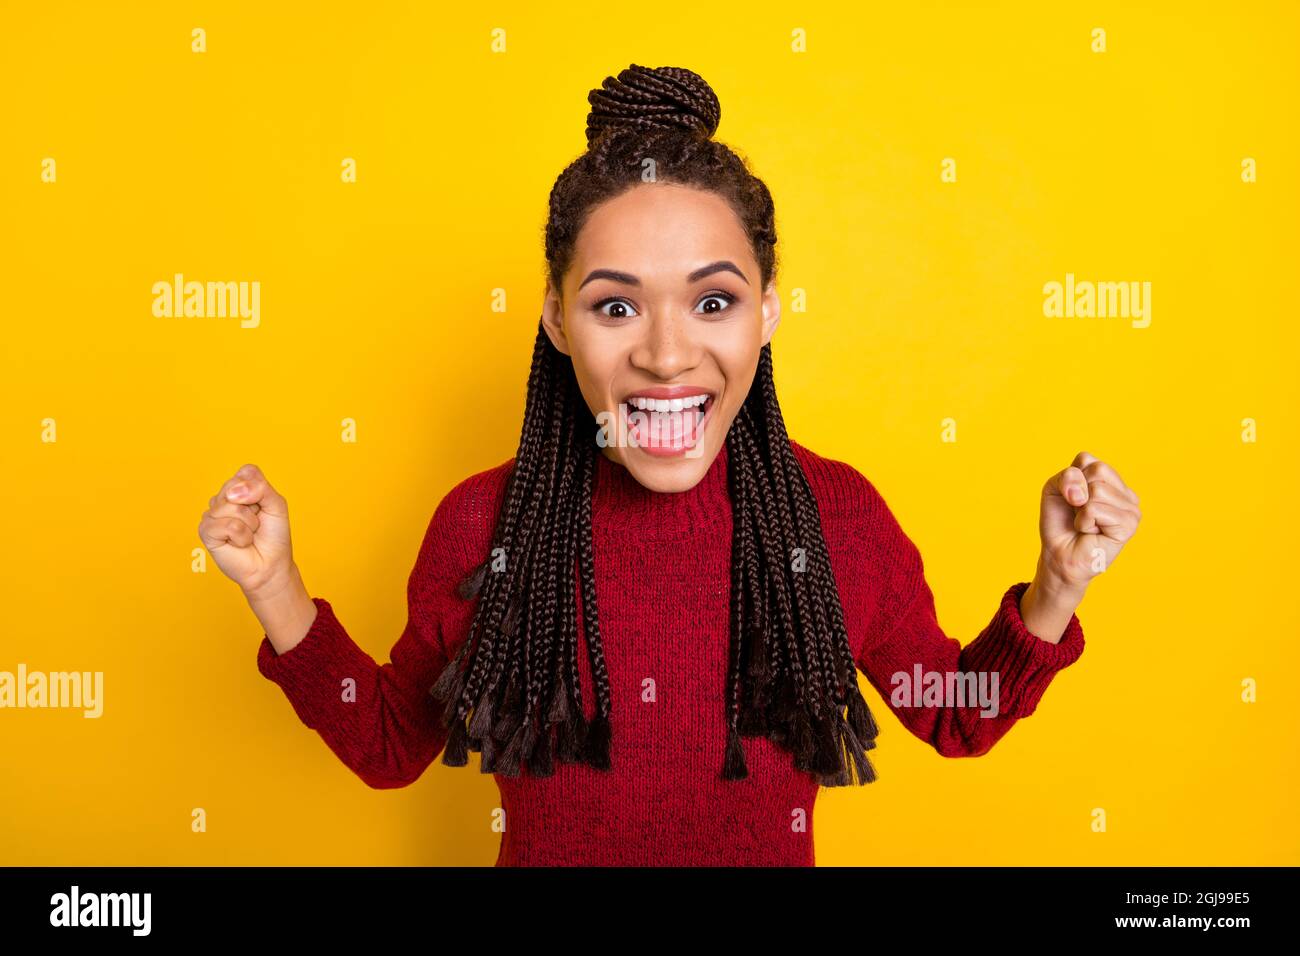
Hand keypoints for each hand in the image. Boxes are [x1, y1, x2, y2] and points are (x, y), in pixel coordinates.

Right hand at [197, 464, 296, 599]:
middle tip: (256, 522)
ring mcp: (212, 514)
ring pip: (232, 506)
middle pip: (236, 487)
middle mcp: (223, 498)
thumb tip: (233, 494)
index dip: (260, 490)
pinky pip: (227, 525)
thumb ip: (260, 488)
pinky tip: (239, 543)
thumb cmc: (273, 535)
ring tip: (248, 534)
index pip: (246, 472)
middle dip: (254, 507)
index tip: (263, 506)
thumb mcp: (276, 504)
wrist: (270, 564)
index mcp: (239, 488)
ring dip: (249, 524)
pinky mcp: (206, 531)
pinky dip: (241, 536)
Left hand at [1038, 451, 1141, 595]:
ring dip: (1080, 511)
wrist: (1059, 553)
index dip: (1069, 479)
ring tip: (1086, 524)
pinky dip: (1084, 522)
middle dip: (1076, 493)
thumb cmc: (1059, 522)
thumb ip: (1067, 477)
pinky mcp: (1129, 525)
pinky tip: (1091, 533)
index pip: (1087, 459)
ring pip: (1097, 490)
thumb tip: (1085, 493)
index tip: (1070, 499)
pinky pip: (1096, 509)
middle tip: (1079, 512)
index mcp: (1110, 480)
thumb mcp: (1054, 489)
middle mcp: (1125, 492)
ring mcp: (1131, 508)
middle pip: (1097, 470)